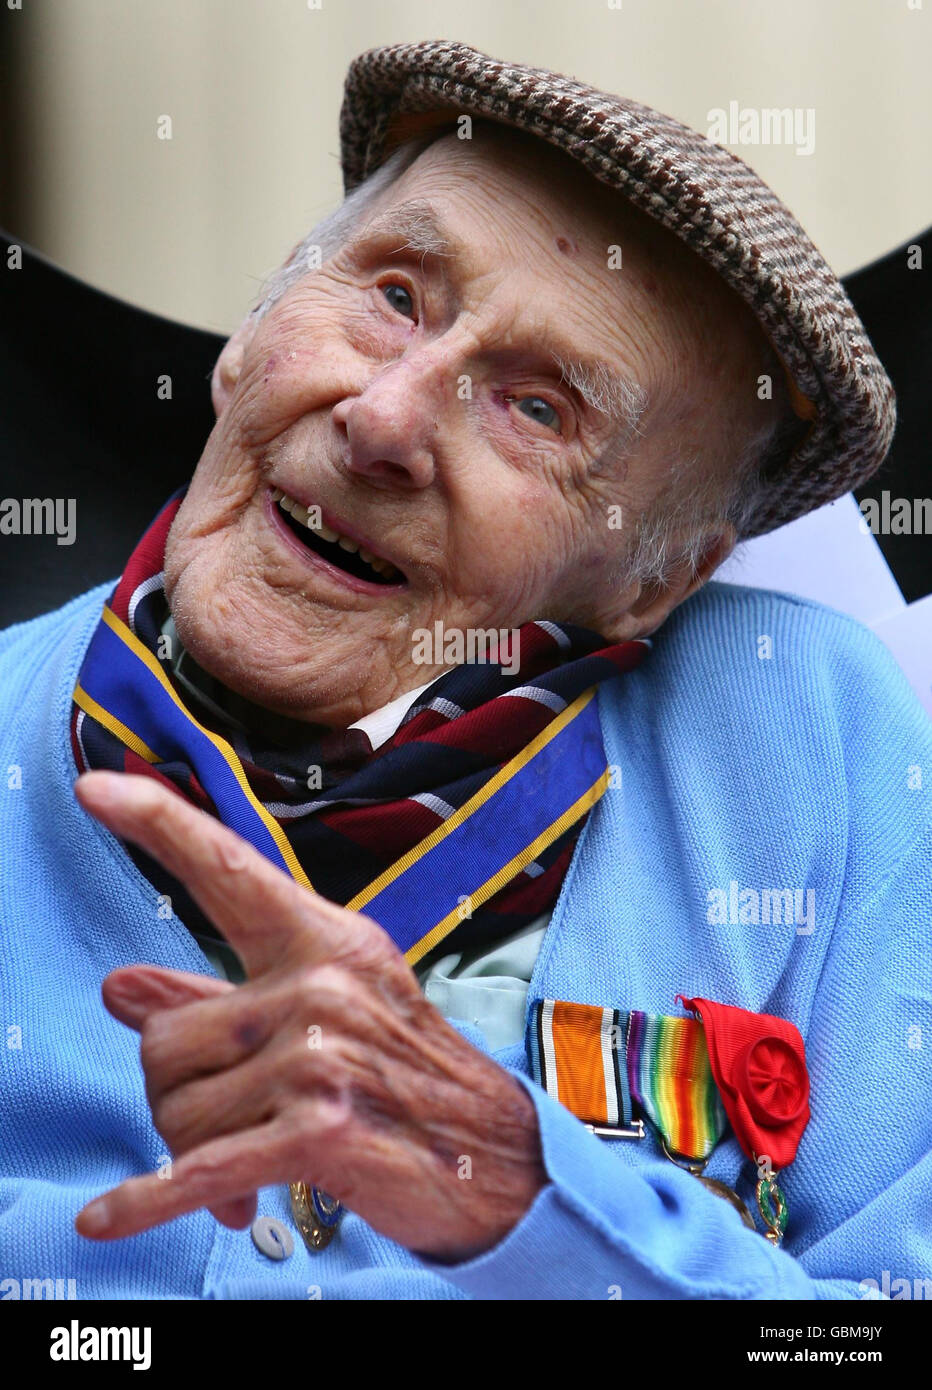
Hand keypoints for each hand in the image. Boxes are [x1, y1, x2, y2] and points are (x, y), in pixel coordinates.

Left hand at [72, 771, 546, 1259]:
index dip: (160, 824)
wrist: (500, 1156)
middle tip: (230, 1122)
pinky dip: (151, 1200)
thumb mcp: (317, 1017)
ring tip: (252, 1159)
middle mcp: (320, 985)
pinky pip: (201, 1169)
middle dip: (175, 1098)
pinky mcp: (320, 1130)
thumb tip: (119, 986)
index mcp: (323, 941)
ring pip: (176, 1110)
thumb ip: (212, 996)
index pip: (230, 871)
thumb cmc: (405, 1078)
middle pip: (164, 1038)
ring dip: (193, 1154)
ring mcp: (322, 1056)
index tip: (96, 787)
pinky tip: (112, 1217)